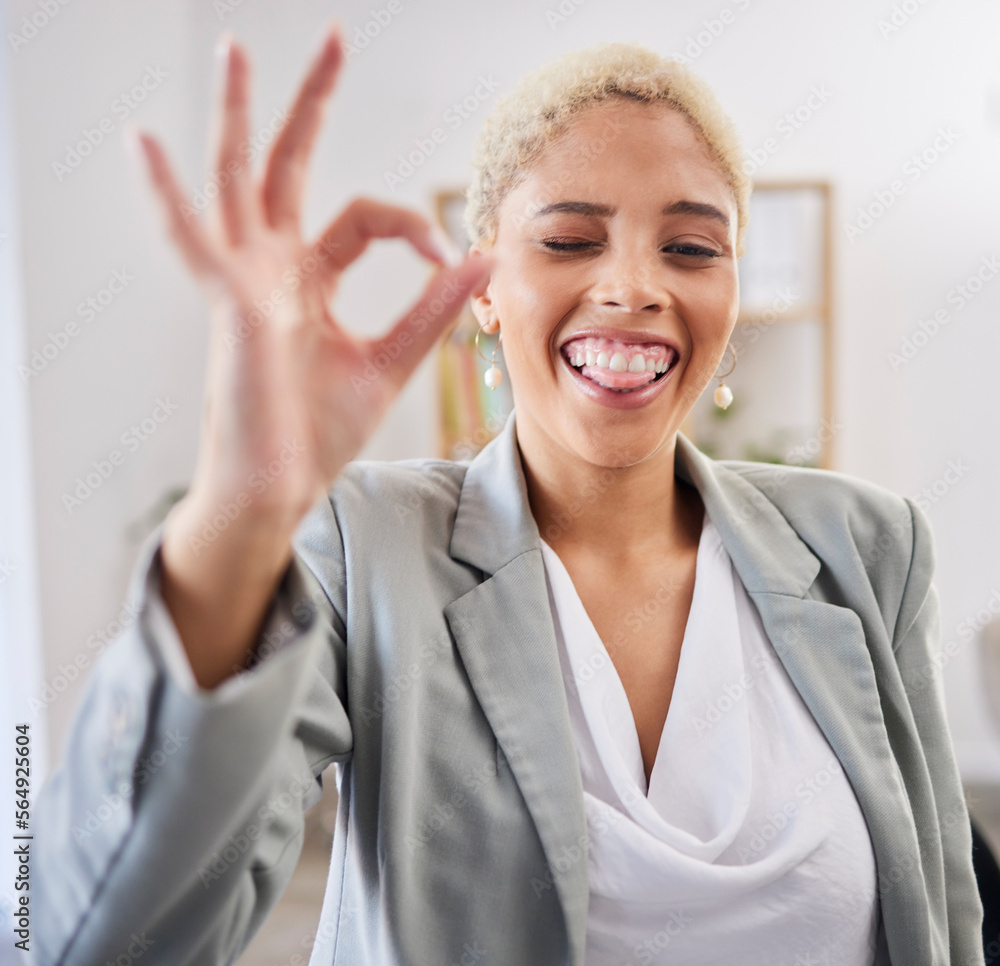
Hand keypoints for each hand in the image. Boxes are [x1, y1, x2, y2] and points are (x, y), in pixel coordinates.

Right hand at [127, 24, 492, 523]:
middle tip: (334, 40)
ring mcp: (245, 280)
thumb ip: (432, 309)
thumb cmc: (320, 433)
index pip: (362, 217)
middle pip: (289, 167)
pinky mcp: (230, 304)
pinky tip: (146, 141)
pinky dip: (166, 194)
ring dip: (240, 115)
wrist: (282, 486)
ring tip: (235, 51)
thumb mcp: (392, 361)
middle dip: (311, 103)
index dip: (411, 226)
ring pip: (238, 179)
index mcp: (310, 279)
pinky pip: (191, 240)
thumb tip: (482, 257)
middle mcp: (273, 268)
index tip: (448, 258)